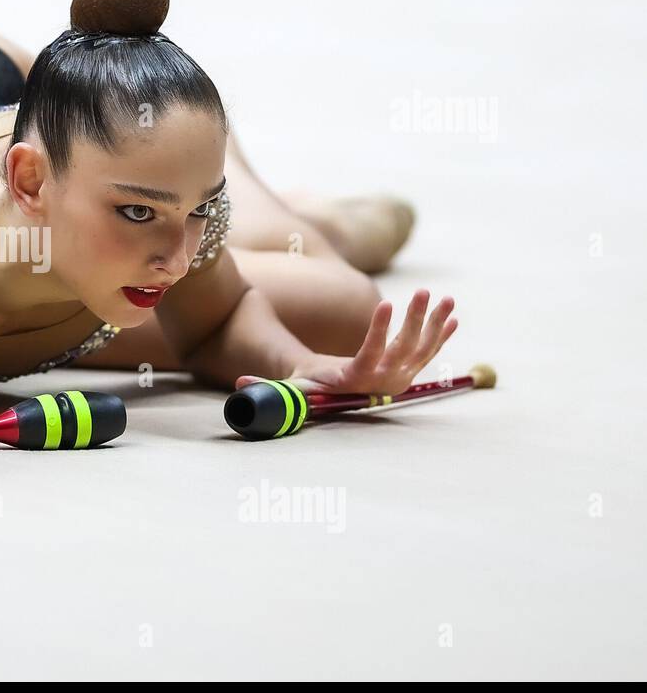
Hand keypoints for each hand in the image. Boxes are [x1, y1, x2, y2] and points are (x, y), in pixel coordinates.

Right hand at [235, 288, 457, 395]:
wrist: (337, 400)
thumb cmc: (312, 389)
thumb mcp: (292, 387)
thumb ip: (268, 386)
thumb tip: (240, 384)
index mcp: (356, 381)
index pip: (371, 355)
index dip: (380, 332)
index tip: (384, 304)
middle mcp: (384, 380)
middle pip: (404, 349)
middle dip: (415, 320)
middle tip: (422, 292)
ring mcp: (400, 375)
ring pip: (422, 348)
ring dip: (433, 322)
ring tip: (445, 297)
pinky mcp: (409, 368)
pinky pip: (430, 350)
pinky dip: (441, 333)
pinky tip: (452, 315)